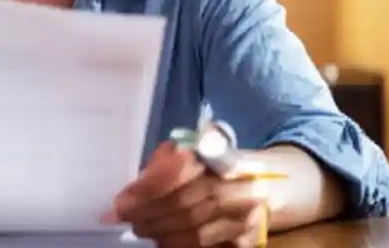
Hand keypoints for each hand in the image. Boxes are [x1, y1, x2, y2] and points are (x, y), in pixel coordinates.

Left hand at [107, 141, 268, 247]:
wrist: (266, 185)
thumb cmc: (220, 165)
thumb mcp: (198, 150)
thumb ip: (169, 161)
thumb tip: (137, 183)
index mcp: (226, 155)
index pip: (183, 170)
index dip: (150, 186)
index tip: (123, 198)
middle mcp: (242, 185)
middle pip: (187, 203)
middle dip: (148, 212)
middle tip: (122, 216)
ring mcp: (247, 215)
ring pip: (195, 229)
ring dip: (160, 231)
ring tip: (138, 228)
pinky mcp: (247, 237)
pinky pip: (205, 245)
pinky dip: (178, 244)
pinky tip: (160, 240)